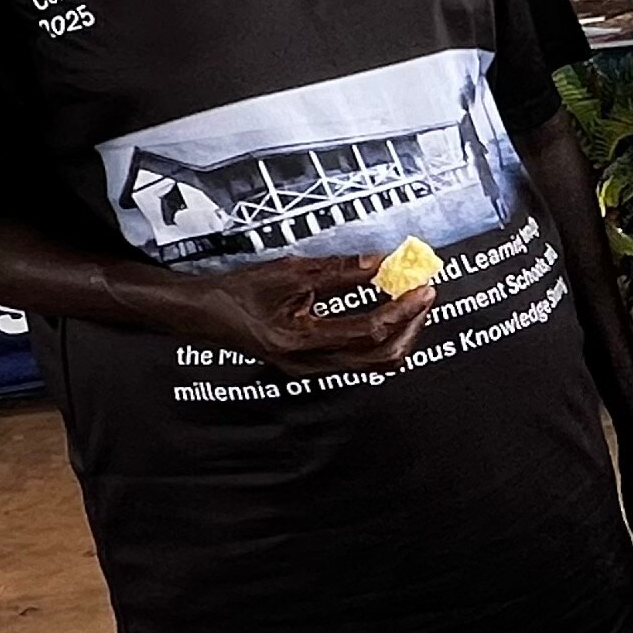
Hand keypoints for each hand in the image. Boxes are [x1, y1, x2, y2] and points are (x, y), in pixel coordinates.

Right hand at [165, 254, 430, 372]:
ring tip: (411, 302)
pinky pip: (361, 359)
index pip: (369, 331)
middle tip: (424, 295)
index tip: (423, 288)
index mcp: (300, 341)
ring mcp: (313, 369)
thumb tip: (382, 263)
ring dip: (400, 334)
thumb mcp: (290, 272)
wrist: (208, 315)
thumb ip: (339, 270)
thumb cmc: (239, 292)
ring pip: (375, 363)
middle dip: (411, 326)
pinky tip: (388, 312)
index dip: (403, 310)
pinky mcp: (316, 365)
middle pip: (381, 358)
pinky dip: (383, 338)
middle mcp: (309, 364)